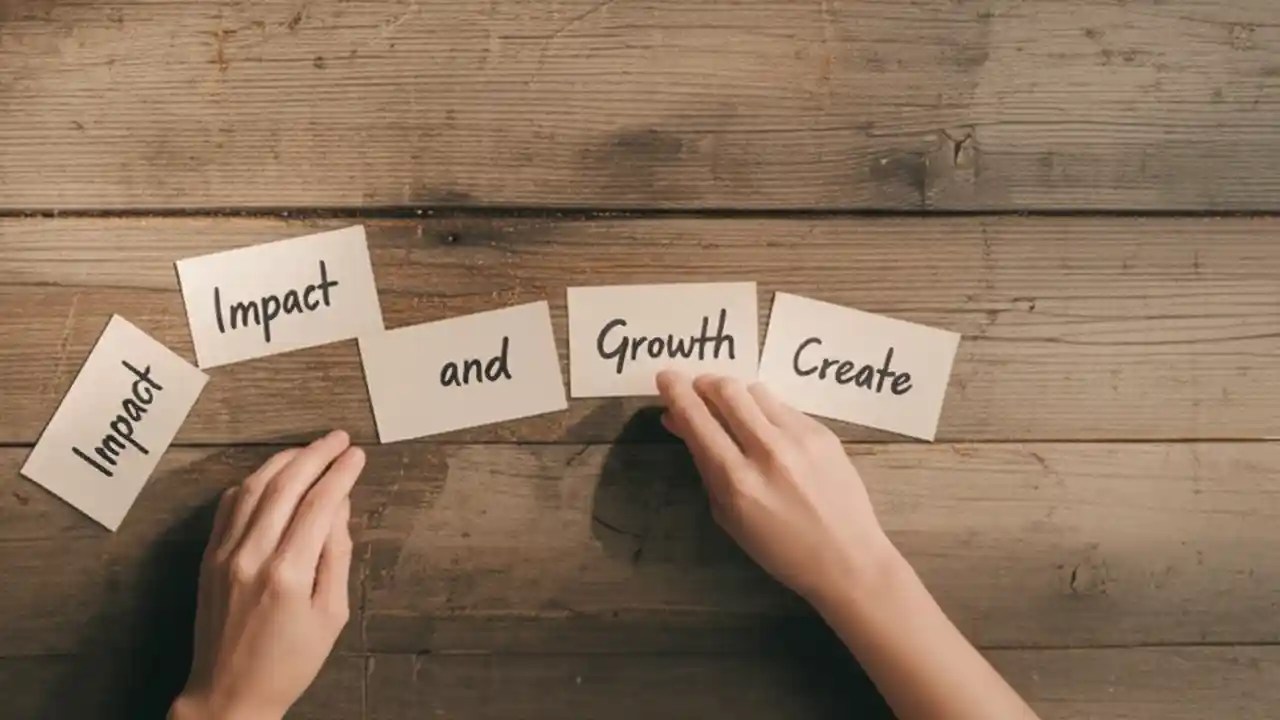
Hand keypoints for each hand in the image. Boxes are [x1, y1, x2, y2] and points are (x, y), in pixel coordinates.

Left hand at [171, 430, 364, 719]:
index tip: (357, 456)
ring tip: (310, 448)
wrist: (229, 694)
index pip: (319, 504)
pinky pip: (229, 505)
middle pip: (285, 485)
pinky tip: (271, 474)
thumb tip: (339, 508)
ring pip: (253, 487)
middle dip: (316, 455)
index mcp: (288, 573)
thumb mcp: (331, 614)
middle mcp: (251, 555)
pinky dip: (252, 482)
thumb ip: (336, 555)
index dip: (341, 474)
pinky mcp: (209, 558)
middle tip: (340, 439)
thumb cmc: (289, 662)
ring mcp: (224, 554)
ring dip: (284, 461)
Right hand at [656, 371, 897, 605]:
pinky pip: (784, 406)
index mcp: (737, 480)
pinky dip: (766, 411)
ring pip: (756, 391)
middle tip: (698, 389)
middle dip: (706, 383)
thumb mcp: (729, 516)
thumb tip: (680, 423)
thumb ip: (705, 465)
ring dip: (736, 395)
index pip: (697, 420)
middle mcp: (767, 451)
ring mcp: (799, 438)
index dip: (676, 393)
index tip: (666, 377)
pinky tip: (769, 431)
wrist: (847, 558)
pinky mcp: (823, 432)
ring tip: (734, 412)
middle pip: (727, 390)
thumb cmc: (779, 549)